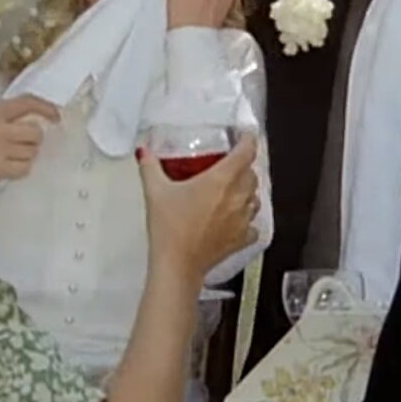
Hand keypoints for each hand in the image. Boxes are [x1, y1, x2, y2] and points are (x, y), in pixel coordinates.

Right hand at [0, 94, 59, 191]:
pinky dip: (22, 168)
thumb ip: (10, 117)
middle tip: (27, 142)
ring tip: (13, 156)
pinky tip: (11, 167)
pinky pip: (25, 168)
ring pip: (32, 151)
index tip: (56, 116)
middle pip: (35, 131)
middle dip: (36, 138)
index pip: (26, 103)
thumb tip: (44, 119)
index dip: (46, 107)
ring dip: (28, 154)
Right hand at [139, 134, 259, 278]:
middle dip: (243, 167)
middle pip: (252, 174)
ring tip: (230, 192)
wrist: (177, 265)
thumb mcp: (156, 192)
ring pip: (255, 198)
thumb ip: (151, 167)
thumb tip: (144, 152)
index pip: (246, 152)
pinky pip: (253, 226)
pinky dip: (248, 220)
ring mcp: (243, 219)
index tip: (243, 136)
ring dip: (247, 191)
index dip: (247, 140)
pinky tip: (234, 220)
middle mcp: (238, 197)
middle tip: (228, 166)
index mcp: (222, 179)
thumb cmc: (169, 228)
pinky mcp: (241, 239)